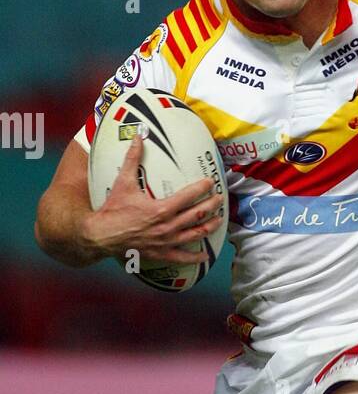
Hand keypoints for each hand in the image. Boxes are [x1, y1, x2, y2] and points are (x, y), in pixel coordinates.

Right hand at [84, 135, 222, 264]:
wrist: (101, 235)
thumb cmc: (113, 209)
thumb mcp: (123, 182)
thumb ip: (133, 158)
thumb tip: (138, 137)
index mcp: (161, 208)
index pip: (189, 196)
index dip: (202, 187)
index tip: (210, 182)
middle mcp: (167, 226)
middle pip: (197, 214)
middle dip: (211, 205)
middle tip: (219, 198)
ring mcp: (166, 241)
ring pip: (195, 234)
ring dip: (210, 226)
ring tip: (219, 219)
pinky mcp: (161, 254)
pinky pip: (182, 257)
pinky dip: (195, 256)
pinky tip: (205, 255)